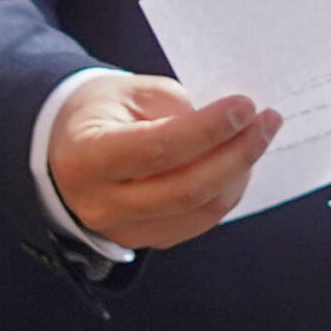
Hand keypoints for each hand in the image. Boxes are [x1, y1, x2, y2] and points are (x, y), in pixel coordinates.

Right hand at [48, 72, 278, 250]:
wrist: (63, 147)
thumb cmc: (95, 111)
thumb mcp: (126, 90)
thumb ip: (174, 107)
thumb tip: (225, 126)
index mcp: (87, 157)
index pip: (158, 148)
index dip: (208, 129)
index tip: (245, 107)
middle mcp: (100, 203)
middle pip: (186, 189)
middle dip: (237, 154)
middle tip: (266, 122)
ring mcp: (121, 229)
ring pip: (198, 211)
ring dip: (238, 175)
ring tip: (255, 139)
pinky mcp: (142, 240)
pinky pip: (196, 222)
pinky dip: (224, 194)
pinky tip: (235, 165)